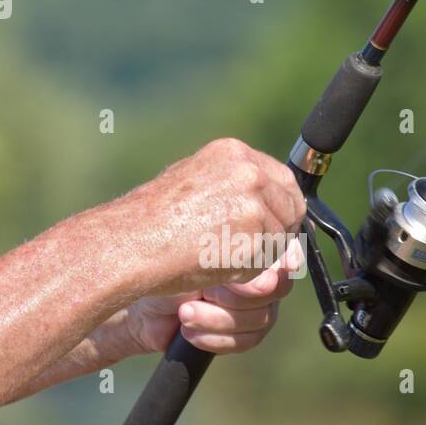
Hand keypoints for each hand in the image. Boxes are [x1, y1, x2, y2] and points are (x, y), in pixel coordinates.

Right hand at [118, 137, 306, 296]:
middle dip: (278, 230)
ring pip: (282, 239)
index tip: (272, 223)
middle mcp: (248, 172)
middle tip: (252, 247)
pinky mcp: (255, 239)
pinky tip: (216, 265)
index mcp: (233, 152)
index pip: (283, 179)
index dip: (281, 206)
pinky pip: (267, 263)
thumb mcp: (191, 180)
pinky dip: (247, 272)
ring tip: (219, 254)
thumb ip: (229, 184)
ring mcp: (254, 204)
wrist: (133, 241)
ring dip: (260, 254)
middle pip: (292, 207)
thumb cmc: (152, 217)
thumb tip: (263, 201)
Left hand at [121, 235, 303, 355]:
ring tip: (184, 313)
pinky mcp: (243, 332)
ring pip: (261, 319)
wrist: (139, 306)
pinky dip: (215, 338)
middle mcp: (259, 272)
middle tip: (203, 292)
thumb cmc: (163, 267)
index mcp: (250, 243)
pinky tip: (189, 331)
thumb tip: (271, 274)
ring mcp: (254, 304)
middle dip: (235, 296)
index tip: (256, 272)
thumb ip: (234, 259)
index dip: (278, 263)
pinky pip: (246, 340)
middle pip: (276, 290)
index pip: (284, 251)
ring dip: (217, 319)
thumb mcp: (195, 256)